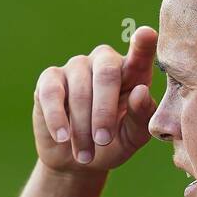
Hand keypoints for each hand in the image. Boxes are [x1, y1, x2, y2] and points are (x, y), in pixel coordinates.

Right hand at [32, 26, 158, 175]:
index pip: (141, 54)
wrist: (76, 161)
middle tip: (103, 141)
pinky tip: (62, 137)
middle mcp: (104, 62)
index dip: (143, 44)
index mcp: (132, 72)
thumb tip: (140, 92)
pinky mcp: (50, 79)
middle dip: (104, 111)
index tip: (147, 35)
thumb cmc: (112, 144)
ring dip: (82, 127)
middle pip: (106, 73)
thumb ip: (141, 116)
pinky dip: (57, 117)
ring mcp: (76, 67)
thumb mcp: (132, 137)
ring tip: (85, 155)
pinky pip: (52, 93)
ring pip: (80, 90)